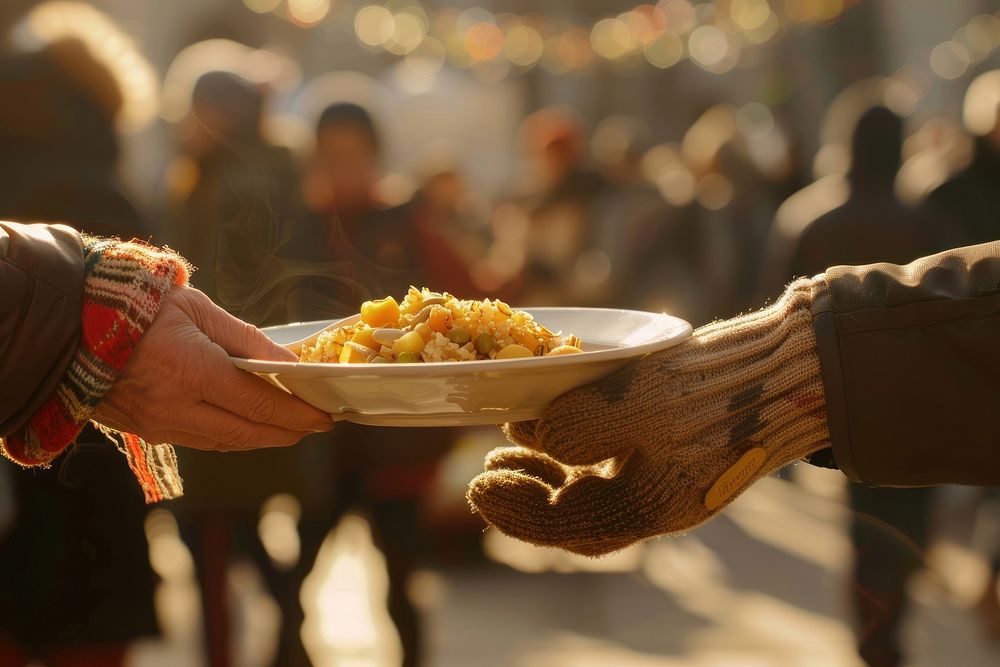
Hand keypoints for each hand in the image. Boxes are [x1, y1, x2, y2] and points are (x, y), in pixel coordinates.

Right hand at [94, 286, 332, 450]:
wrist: (66, 321)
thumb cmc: (136, 304)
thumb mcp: (197, 309)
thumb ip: (246, 339)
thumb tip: (288, 364)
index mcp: (192, 371)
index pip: (259, 403)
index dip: (297, 414)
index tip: (325, 416)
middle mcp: (176, 406)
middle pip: (247, 432)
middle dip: (287, 432)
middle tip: (316, 425)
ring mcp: (158, 423)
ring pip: (224, 442)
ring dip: (261, 437)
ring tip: (289, 427)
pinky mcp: (144, 429)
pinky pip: (199, 440)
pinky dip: (230, 436)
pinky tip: (247, 425)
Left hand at [467, 278, 829, 555]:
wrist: (785, 369)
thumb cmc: (713, 389)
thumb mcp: (642, 405)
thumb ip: (582, 427)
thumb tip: (533, 434)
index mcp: (650, 507)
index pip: (567, 527)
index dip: (515, 514)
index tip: (477, 484)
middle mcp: (655, 500)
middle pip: (574, 514)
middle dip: (525, 494)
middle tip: (485, 467)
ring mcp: (665, 475)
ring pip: (588, 488)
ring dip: (544, 470)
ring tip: (507, 441)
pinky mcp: (671, 447)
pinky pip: (610, 462)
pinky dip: (574, 448)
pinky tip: (554, 419)